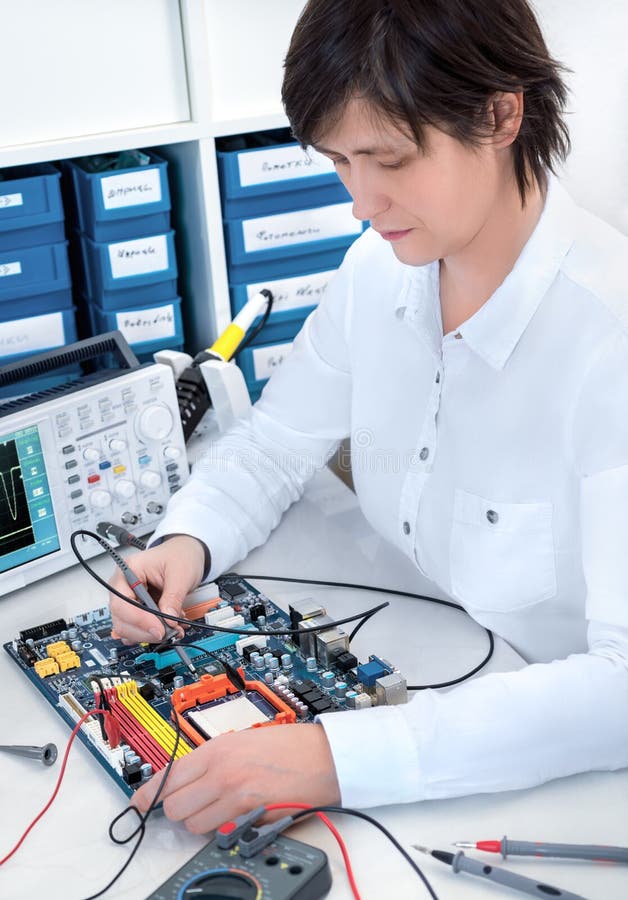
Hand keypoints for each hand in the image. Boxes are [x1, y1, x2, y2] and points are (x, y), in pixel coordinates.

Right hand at [108, 535, 205, 643]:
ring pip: (128, 628)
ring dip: (150, 634)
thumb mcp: (180, 573)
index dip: (138, 620)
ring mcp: (128, 599)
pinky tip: (169, 627)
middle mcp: (123, 586)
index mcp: (128, 570)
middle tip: (169, 632)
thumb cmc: (179, 555)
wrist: (184, 552)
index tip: (159, 629)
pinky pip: (138, 628)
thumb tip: (168, 620)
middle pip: (121, 619)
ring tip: (173, 629)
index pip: (121, 602)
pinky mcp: (136, 609)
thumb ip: (173, 597)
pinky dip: (152, 632)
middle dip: (145, 630)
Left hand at [131, 723, 340, 833]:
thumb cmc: (290, 746)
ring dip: (202, 821)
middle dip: (179, 809)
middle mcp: (222, 772)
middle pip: (174, 807)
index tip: (137, 802)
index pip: (168, 775)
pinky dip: (224, 829)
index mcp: (217, 749)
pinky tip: (239, 814)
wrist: (325, 757)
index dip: (147, 793)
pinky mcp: (251, 817)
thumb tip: (184, 779)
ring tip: (222, 807)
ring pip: (194, 825)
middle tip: (193, 803)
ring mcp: (236, 796)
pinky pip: (220, 833)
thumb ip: (211, 759)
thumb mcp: (242, 740)